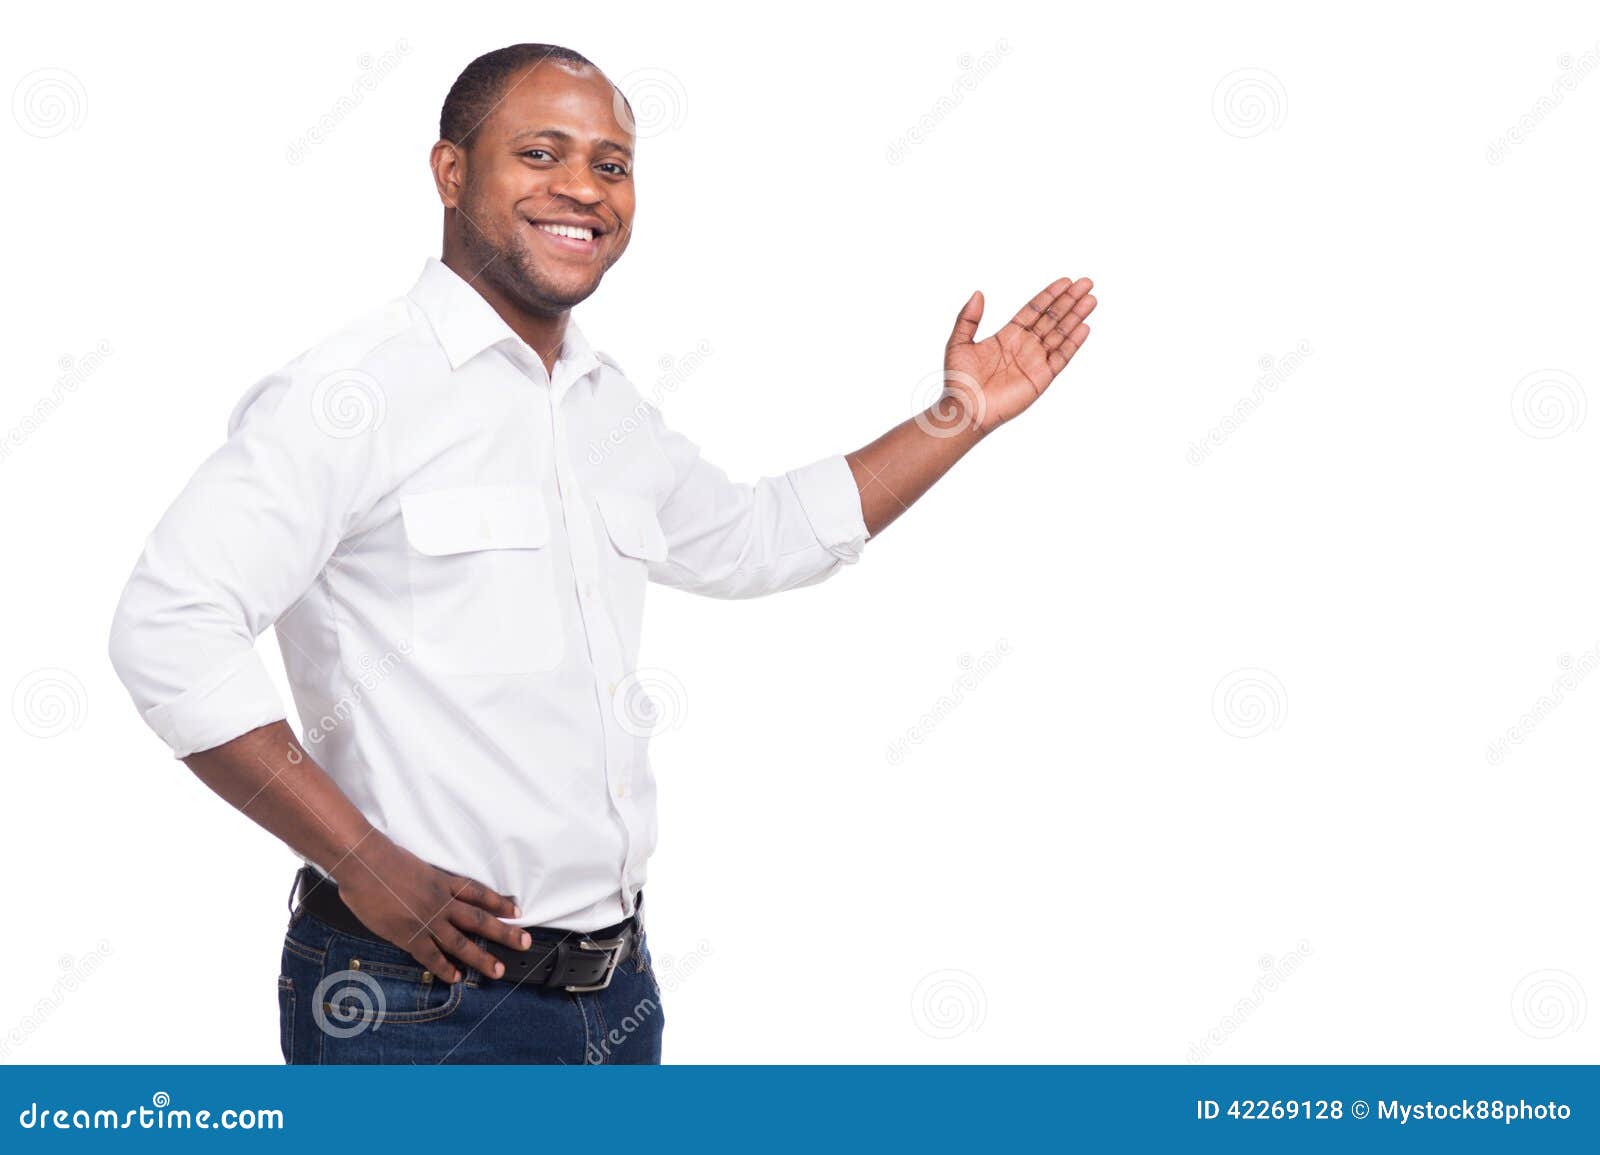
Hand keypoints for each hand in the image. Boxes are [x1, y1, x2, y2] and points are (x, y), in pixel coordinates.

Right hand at [331, 835, 531, 982]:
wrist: (364, 862)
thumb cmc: (383, 858)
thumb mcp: (414, 865)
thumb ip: (425, 879)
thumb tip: (425, 887)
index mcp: (443, 881)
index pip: (479, 894)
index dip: (499, 903)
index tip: (516, 911)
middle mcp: (441, 901)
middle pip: (480, 919)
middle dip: (504, 933)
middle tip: (524, 942)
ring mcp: (426, 919)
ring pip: (461, 942)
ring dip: (481, 957)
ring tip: (497, 970)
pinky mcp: (408, 935)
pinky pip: (431, 955)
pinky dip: (444, 967)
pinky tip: (455, 977)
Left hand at [941, 276, 1095, 433]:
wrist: (966, 410)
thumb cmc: (959, 381)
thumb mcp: (958, 343)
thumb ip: (968, 318)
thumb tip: (978, 293)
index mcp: (1007, 336)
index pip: (1034, 310)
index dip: (1049, 296)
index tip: (1065, 281)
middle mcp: (1024, 346)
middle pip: (1052, 318)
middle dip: (1069, 300)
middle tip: (1086, 283)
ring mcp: (1034, 361)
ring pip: (1060, 334)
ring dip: (1076, 316)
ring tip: (1091, 299)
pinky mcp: (1041, 378)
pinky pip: (1061, 357)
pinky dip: (1073, 342)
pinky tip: (1084, 327)